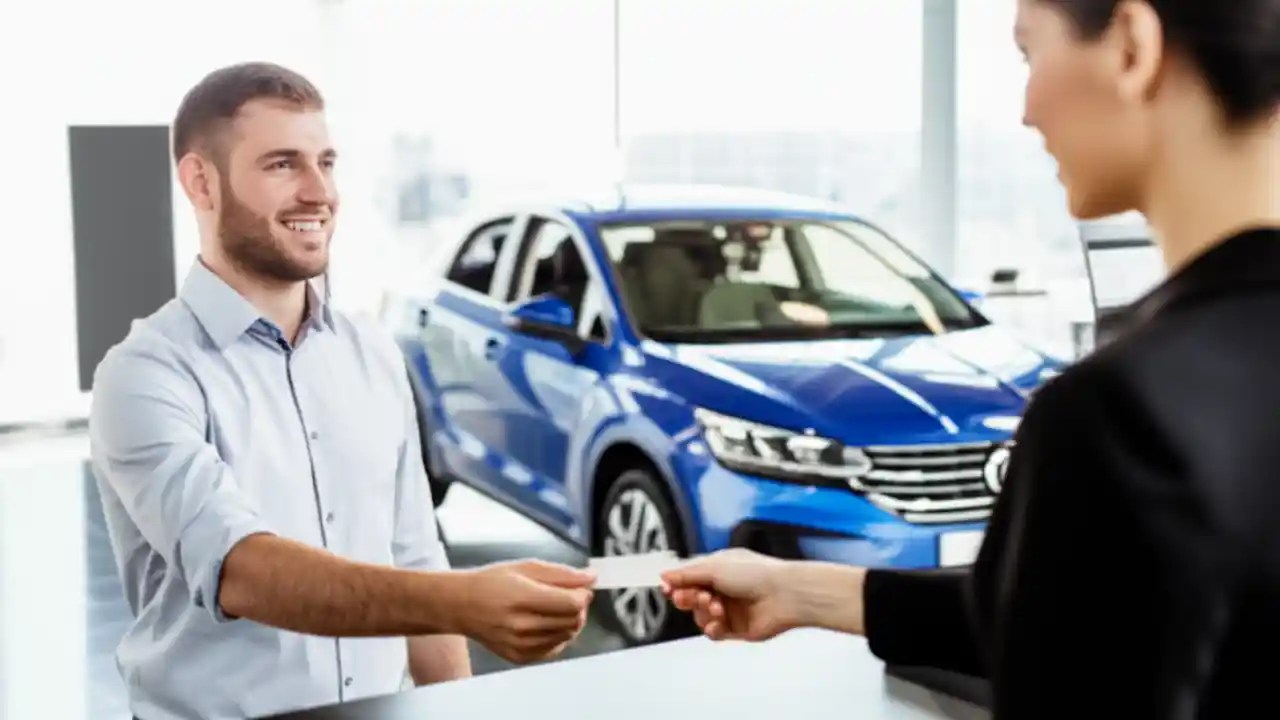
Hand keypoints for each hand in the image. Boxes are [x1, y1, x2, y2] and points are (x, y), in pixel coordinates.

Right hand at [454, 559, 594, 663]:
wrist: (462, 606)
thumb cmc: (493, 582)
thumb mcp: (526, 567)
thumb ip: (562, 574)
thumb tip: (591, 579)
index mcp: (522, 598)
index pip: (571, 604)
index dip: (583, 596)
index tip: (581, 588)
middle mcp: (521, 626)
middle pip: (573, 622)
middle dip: (580, 608)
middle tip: (570, 596)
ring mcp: (520, 645)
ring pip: (567, 636)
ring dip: (571, 621)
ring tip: (555, 607)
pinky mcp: (520, 657)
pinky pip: (555, 648)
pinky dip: (558, 635)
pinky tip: (546, 622)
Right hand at [660, 548, 798, 641]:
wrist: (784, 595)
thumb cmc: (756, 574)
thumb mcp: (714, 567)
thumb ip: (687, 574)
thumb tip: (664, 575)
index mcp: (719, 568)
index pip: (689, 577)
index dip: (676, 583)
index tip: (666, 587)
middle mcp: (723, 588)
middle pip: (691, 597)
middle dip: (687, 598)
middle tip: (687, 597)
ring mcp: (729, 609)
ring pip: (700, 616)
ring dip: (703, 612)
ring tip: (715, 606)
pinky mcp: (736, 629)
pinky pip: (713, 632)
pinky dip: (712, 628)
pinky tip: (717, 623)